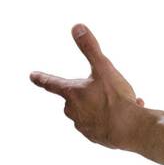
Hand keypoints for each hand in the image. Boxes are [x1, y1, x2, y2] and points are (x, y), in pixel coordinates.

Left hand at [31, 24, 145, 149]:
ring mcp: (83, 125)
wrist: (130, 129)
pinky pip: (102, 124)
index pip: (52, 83)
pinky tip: (127, 114)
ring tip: (124, 103)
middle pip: (75, 98)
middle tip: (110, 90)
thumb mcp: (104, 69)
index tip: (33, 75)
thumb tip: (77, 27)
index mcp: (72, 93)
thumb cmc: (116, 99)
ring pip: (92, 110)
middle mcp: (72, 110)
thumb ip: (90, 48)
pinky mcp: (95, 137)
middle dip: (91, 93)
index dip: (42, 78)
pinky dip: (112, 118)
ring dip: (105, 105)